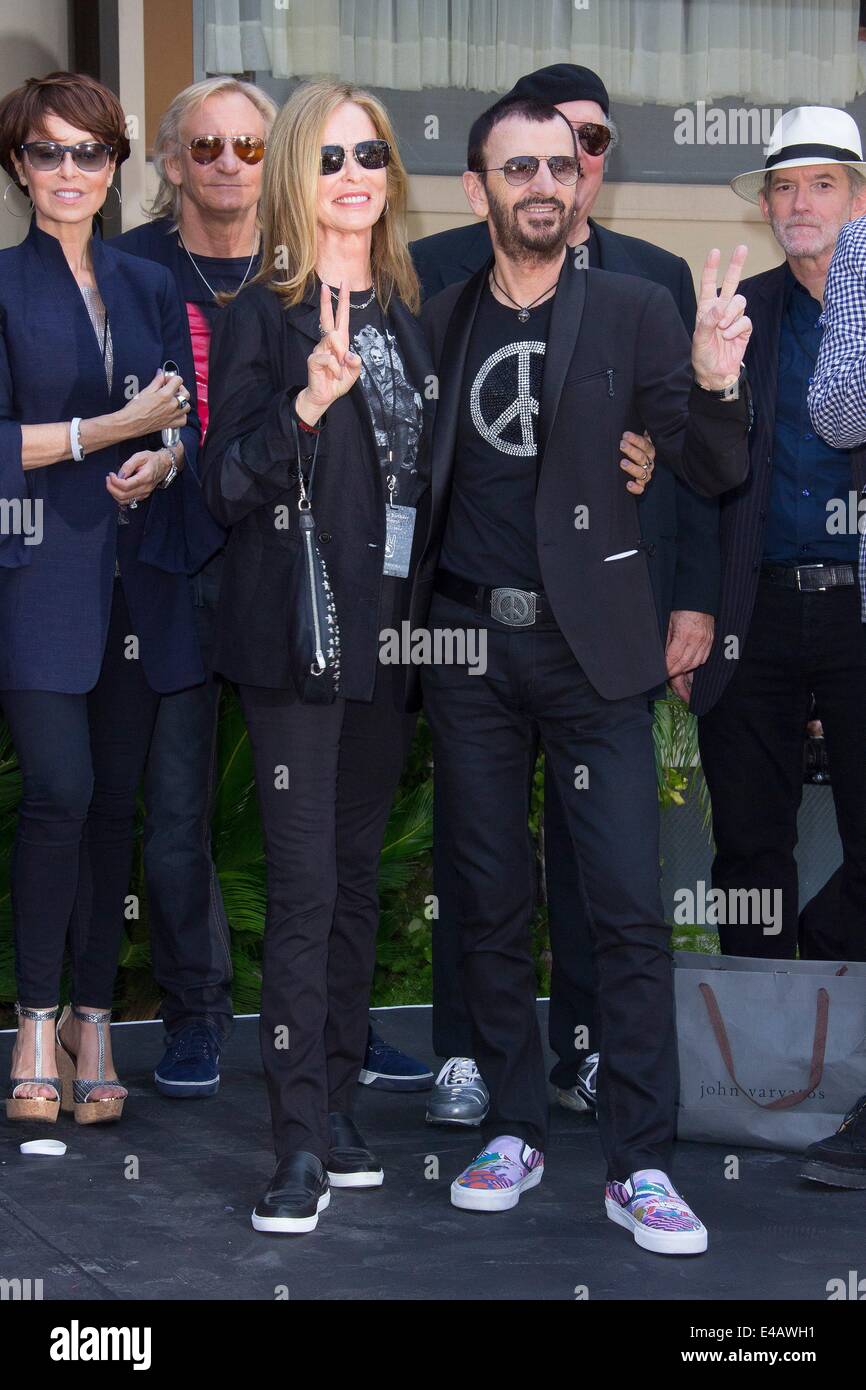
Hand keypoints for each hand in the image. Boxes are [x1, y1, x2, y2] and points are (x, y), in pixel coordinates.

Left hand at [106, 448, 169, 503]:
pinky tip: (117, 487)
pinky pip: (128, 501)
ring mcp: (144, 494)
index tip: (111, 474)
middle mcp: (145, 488)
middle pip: (123, 495)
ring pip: (124, 501)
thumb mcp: (139, 456)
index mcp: (145, 478)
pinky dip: (119, 496)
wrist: (163, 465)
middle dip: (111, 488)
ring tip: (111, 483)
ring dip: (114, 493)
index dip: (115, 481)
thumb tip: (119, 475)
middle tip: (108, 478)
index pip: (126, 486)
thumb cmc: (151, 459)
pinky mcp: (142, 496)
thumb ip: (128, 465)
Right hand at [117, 368, 191, 434]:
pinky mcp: (171, 424)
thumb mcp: (145, 391)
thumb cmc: (134, 409)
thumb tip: (161, 375)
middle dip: (179, 388)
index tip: (167, 380)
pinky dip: (182, 415)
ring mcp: (173, 415)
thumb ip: (156, 382)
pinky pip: (184, 420)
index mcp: (165, 395)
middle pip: (185, 393)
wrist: (130, 423)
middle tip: (171, 389)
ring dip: (182, 402)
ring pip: (187, 407)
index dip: (172, 378)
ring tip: (174, 400)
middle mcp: (171, 405)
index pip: (178, 380)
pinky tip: (175, 412)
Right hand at [299, 282, 362, 419]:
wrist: (325, 396)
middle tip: (326, 285)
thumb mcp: (353, 374)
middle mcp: (329, 342)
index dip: (343, 301)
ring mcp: (320, 349)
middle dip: (328, 301)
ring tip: (339, 371)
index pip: (342, 318)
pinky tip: (334, 375)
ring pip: (332, 339)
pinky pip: (328, 358)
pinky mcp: (313, 359)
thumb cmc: (338, 382)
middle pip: (328, 318)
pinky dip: (335, 368)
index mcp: (340, 342)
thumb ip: (355, 363)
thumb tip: (350, 354)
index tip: (343, 284)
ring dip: (340, 355)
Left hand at [620, 430, 654, 494]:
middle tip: (621, 445)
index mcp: (649, 449)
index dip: (635, 440)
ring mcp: (646, 473)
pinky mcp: (641, 484)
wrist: (637, 463)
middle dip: (631, 451)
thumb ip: (634, 434)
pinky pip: (641, 488)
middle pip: (642, 457)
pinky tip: (628, 484)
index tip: (625, 435)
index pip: (644, 444)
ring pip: (642, 472)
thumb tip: (631, 418)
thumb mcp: (636, 439)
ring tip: (622, 463)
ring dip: (632, 468)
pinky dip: (636, 487)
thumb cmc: (634, 447)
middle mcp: (649, 461)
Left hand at [666, 609, 714, 701]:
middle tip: (668, 678)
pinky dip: (695, 664)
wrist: (699, 599)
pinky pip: (704, 658)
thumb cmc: (681, 609)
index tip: (662, 674)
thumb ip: (666, 641)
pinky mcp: (711, 641)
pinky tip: (689, 667)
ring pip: (696, 663)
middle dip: (675, 673)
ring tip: (677, 675)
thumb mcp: (668, 623)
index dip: (667, 668)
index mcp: (684, 634)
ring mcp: (706, 641)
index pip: (674, 658)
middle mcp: (697, 639)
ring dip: (685, 671)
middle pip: (685, 663)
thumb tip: (662, 658)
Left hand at [692, 245, 751, 390]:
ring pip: (739, 301)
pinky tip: (729, 337)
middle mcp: (720, 310)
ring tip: (722, 330)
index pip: (708, 285)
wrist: (716, 373)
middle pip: (731, 283)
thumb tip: (719, 307)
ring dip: (731, 314)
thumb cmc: (703, 356)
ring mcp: (734, 318)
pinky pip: (745, 319)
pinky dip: (737, 328)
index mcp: (706, 309)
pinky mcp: (744, 328)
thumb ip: (707, 322)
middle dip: (736, 265)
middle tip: (742, 248)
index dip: (711, 268)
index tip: (715, 252)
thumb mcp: (699, 340)